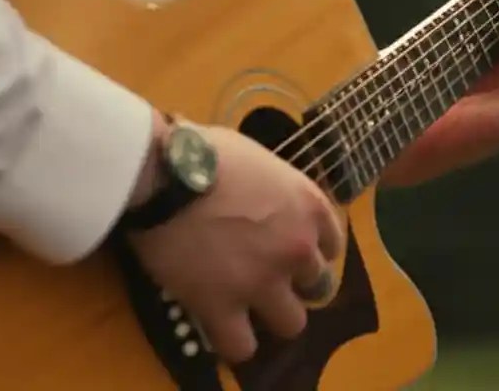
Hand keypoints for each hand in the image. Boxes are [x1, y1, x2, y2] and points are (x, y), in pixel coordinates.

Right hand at [126, 125, 344, 363]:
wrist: (165, 173)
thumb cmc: (206, 151)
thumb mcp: (261, 160)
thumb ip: (275, 188)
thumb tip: (263, 192)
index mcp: (309, 207)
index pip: (332, 245)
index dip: (310, 251)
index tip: (290, 252)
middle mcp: (298, 248)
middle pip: (316, 285)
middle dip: (293, 283)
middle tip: (264, 276)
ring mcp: (264, 281)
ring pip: (291, 323)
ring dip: (272, 316)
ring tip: (247, 308)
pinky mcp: (223, 306)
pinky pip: (242, 346)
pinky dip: (234, 343)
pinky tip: (222, 328)